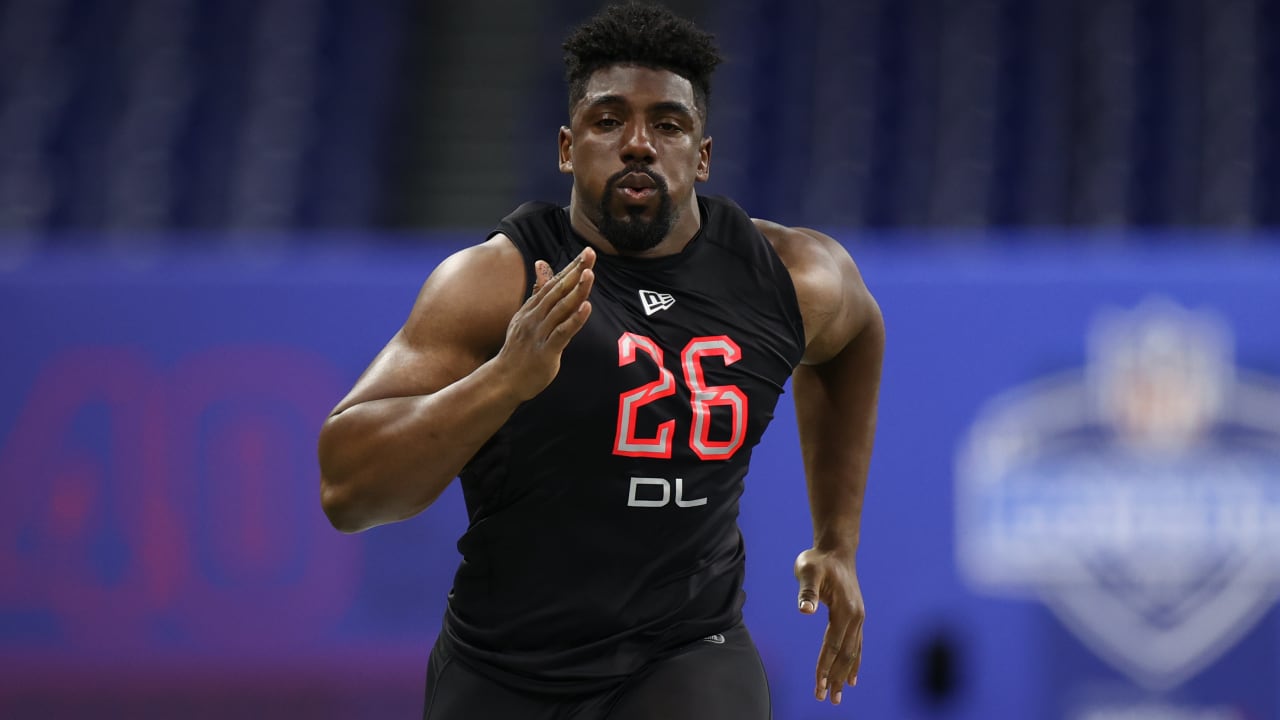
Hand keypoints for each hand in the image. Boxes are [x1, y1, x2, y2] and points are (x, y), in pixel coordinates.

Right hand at [494, 247, 595, 400]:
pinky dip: (575, 319)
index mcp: (532, 308)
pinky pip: (562, 333)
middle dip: (576, 271)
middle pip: (558, 290)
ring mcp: (539, 333)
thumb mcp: (526, 316)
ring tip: (590, 274)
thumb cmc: (518, 350)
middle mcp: (535, 317)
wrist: (503, 380)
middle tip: (590, 253)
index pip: (554, 284)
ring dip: (577, 291)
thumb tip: (542, 264)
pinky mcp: (546, 351)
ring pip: (561, 308)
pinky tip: (586, 307)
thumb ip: (538, 292)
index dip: (571, 267)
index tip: (587, 252)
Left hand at [795, 547, 863, 705]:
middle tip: (826, 699)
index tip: (818, 684)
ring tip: (837, 696)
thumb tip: (804, 609)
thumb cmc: (818, 561)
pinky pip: (857, 646)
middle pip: (845, 654)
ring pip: (852, 653)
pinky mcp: (856, 618)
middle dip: (835, 678)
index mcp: (845, 610)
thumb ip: (806, 590)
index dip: (825, 666)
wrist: (836, 550)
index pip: (833, 645)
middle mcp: (856, 617)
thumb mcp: (808, 570)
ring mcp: (858, 618)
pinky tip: (851, 678)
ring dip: (843, 675)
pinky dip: (854, 664)